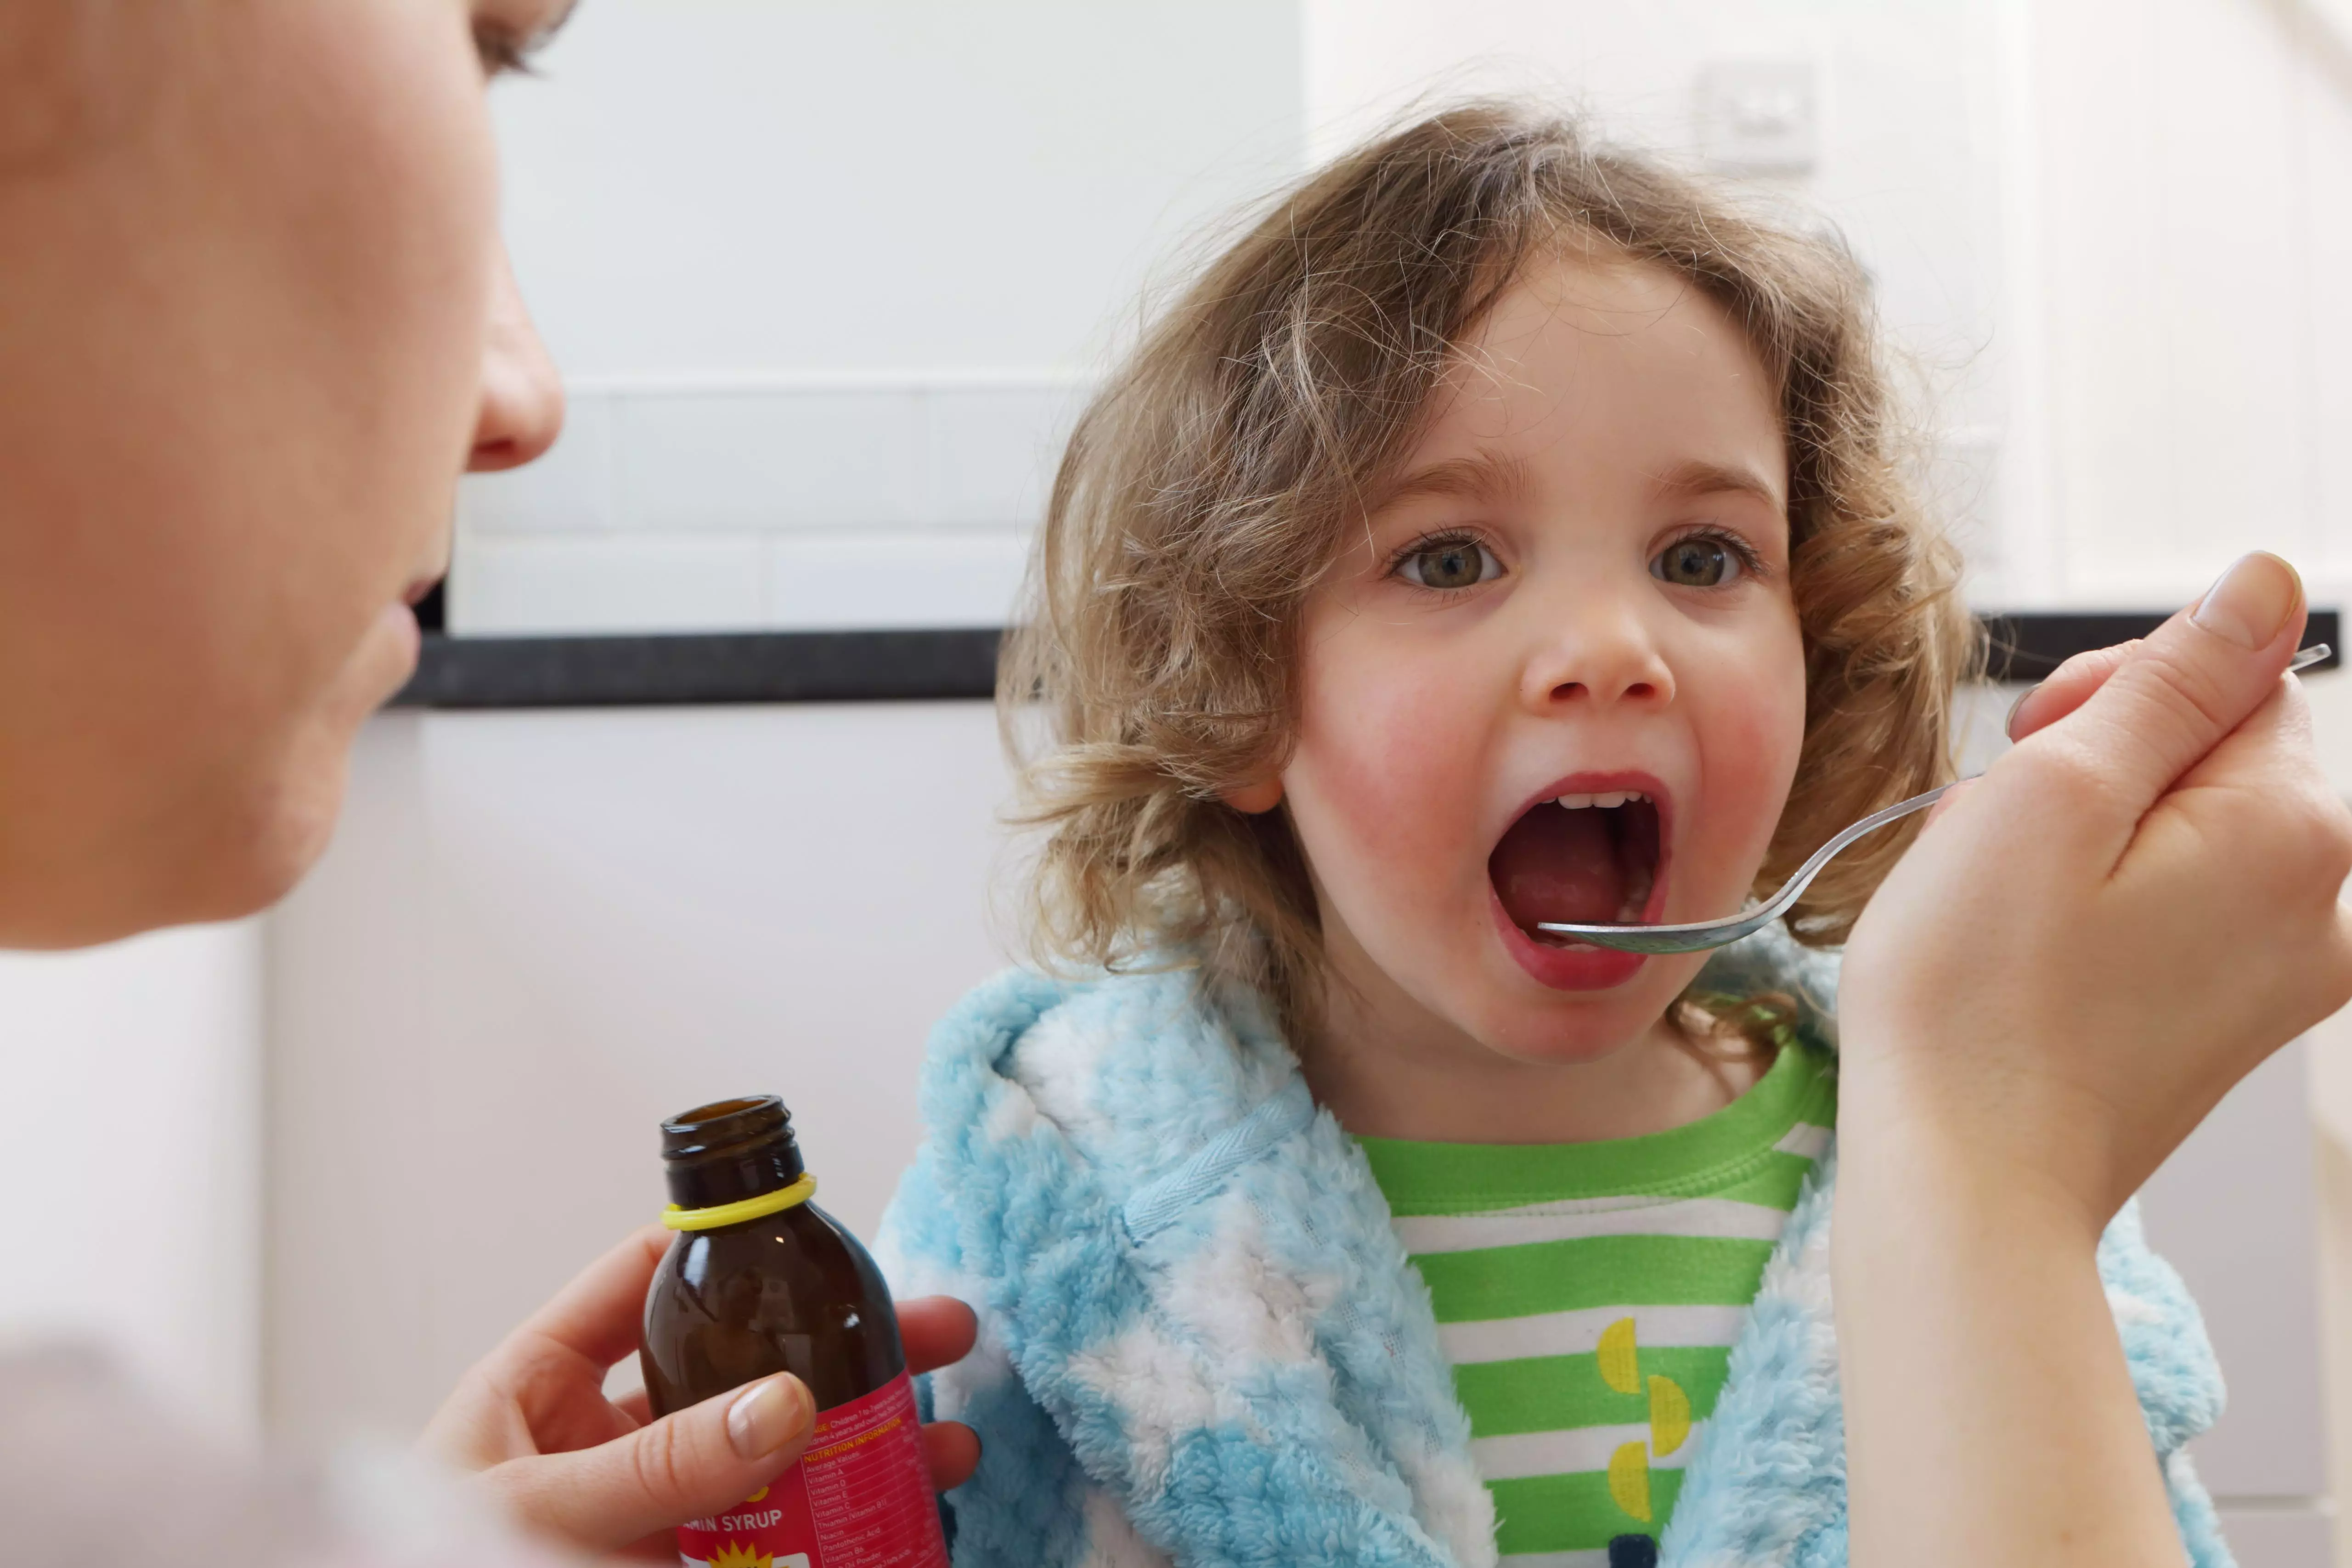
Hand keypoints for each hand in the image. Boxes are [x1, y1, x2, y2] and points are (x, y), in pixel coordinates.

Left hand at [421, 1226, 980, 1561]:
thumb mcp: (539, 1508)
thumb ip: (660, 1463)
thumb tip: (788, 1402)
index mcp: (546, 1385)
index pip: (645, 1278)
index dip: (727, 1247)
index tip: (815, 1235)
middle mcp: (610, 1437)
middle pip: (743, 1365)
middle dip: (844, 1348)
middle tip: (934, 1334)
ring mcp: (656, 1510)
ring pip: (775, 1456)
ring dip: (864, 1443)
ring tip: (945, 1445)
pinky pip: (775, 1542)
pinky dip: (837, 1528)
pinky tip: (899, 1517)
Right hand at [1839, 551, 2351, 1223]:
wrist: (1963, 1181)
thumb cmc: (1978, 998)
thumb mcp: (2057, 790)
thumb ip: (2176, 677)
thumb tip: (2268, 582)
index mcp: (2295, 833)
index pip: (2234, 675)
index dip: (2116, 693)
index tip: (2034, 757)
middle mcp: (2321, 907)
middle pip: (2210, 754)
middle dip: (2094, 770)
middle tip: (2005, 842)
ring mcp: (2280, 976)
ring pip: (2178, 832)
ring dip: (2081, 839)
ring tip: (2006, 907)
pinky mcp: (2225, 1023)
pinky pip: (2169, 910)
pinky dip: (2092, 908)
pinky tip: (2028, 953)